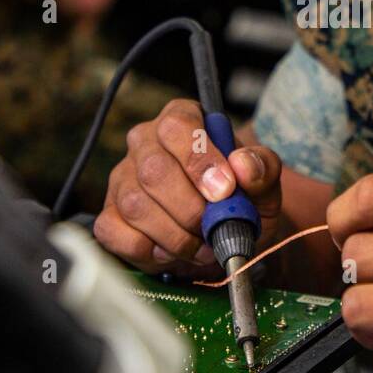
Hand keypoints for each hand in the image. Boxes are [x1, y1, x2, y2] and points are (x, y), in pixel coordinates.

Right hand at [94, 99, 282, 275]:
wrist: (226, 233)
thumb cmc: (242, 198)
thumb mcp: (264, 183)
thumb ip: (262, 168)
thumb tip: (243, 165)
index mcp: (182, 120)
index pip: (178, 127)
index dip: (199, 160)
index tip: (223, 190)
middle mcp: (145, 142)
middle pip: (154, 170)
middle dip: (190, 209)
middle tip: (214, 229)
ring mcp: (122, 177)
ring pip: (135, 205)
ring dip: (175, 236)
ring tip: (202, 246)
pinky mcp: (108, 213)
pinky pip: (115, 232)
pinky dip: (149, 250)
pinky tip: (172, 252)